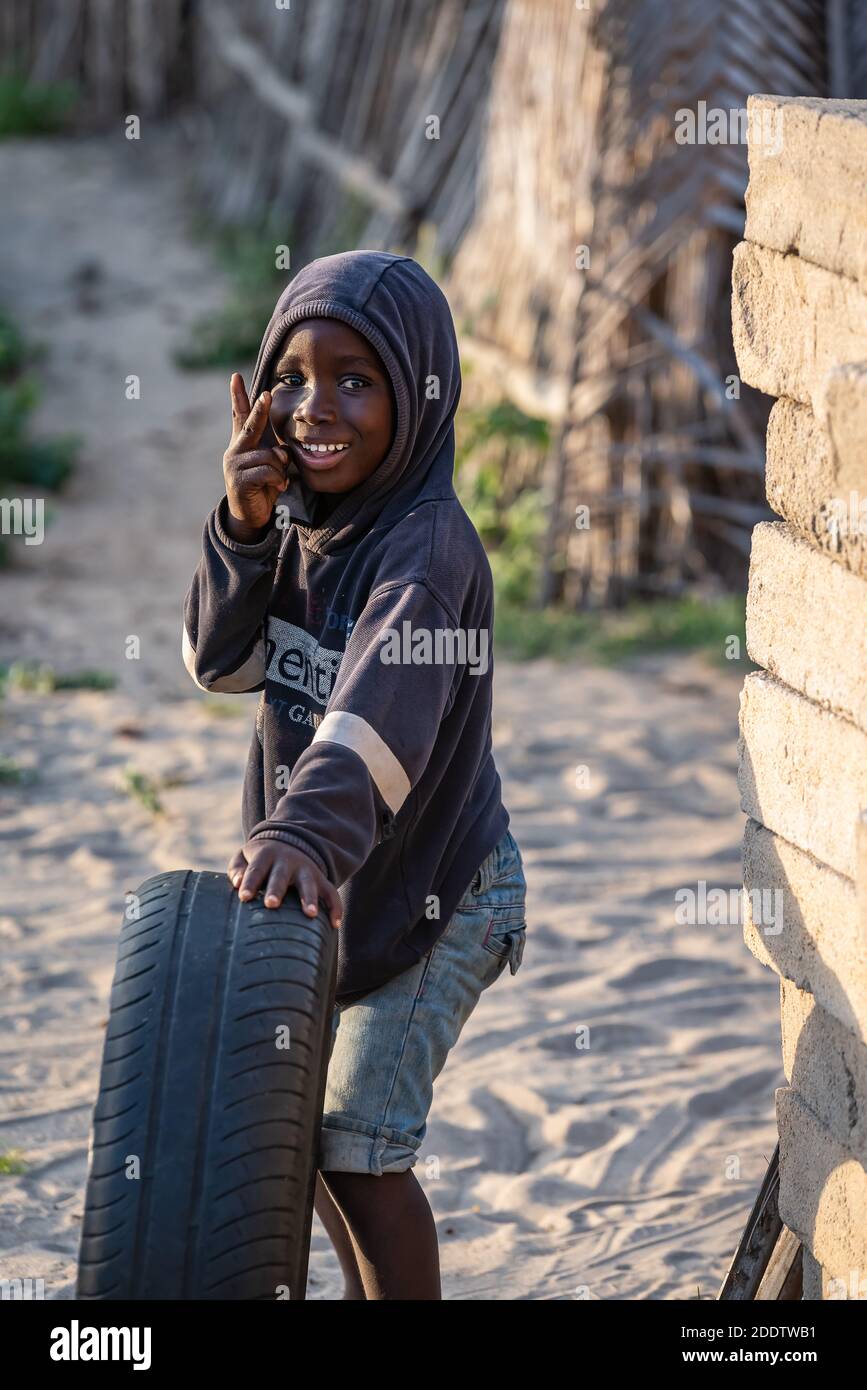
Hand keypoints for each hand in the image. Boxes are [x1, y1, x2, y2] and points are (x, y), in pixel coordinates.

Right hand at [222, 373, 289, 539]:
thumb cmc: (262, 486)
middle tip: (267, 395)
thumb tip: (283, 451)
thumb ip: (276, 454)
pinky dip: (278, 480)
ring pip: (269, 456)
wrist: (250, 515)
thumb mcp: (271, 466)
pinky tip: (277, 487)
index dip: (238, 396)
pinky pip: (268, 472)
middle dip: (260, 410)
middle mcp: (235, 450)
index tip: (236, 377)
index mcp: (243, 443)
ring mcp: (235, 465)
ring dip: (280, 469)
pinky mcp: (239, 480)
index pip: (239, 415)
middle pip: (251, 425)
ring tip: (278, 480)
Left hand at [227, 840, 342, 928]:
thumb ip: (237, 869)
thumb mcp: (245, 856)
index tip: (243, 897)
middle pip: (281, 875)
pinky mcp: (321, 879)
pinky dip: (335, 907)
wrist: (289, 843)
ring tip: (311, 914)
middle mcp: (287, 860)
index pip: (256, 869)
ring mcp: (306, 870)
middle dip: (277, 889)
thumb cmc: (260, 860)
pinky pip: (331, 892)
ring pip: (308, 883)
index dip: (250, 882)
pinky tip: (335, 924)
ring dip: (309, 898)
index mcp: (266, 855)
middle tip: (271, 904)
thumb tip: (236, 883)